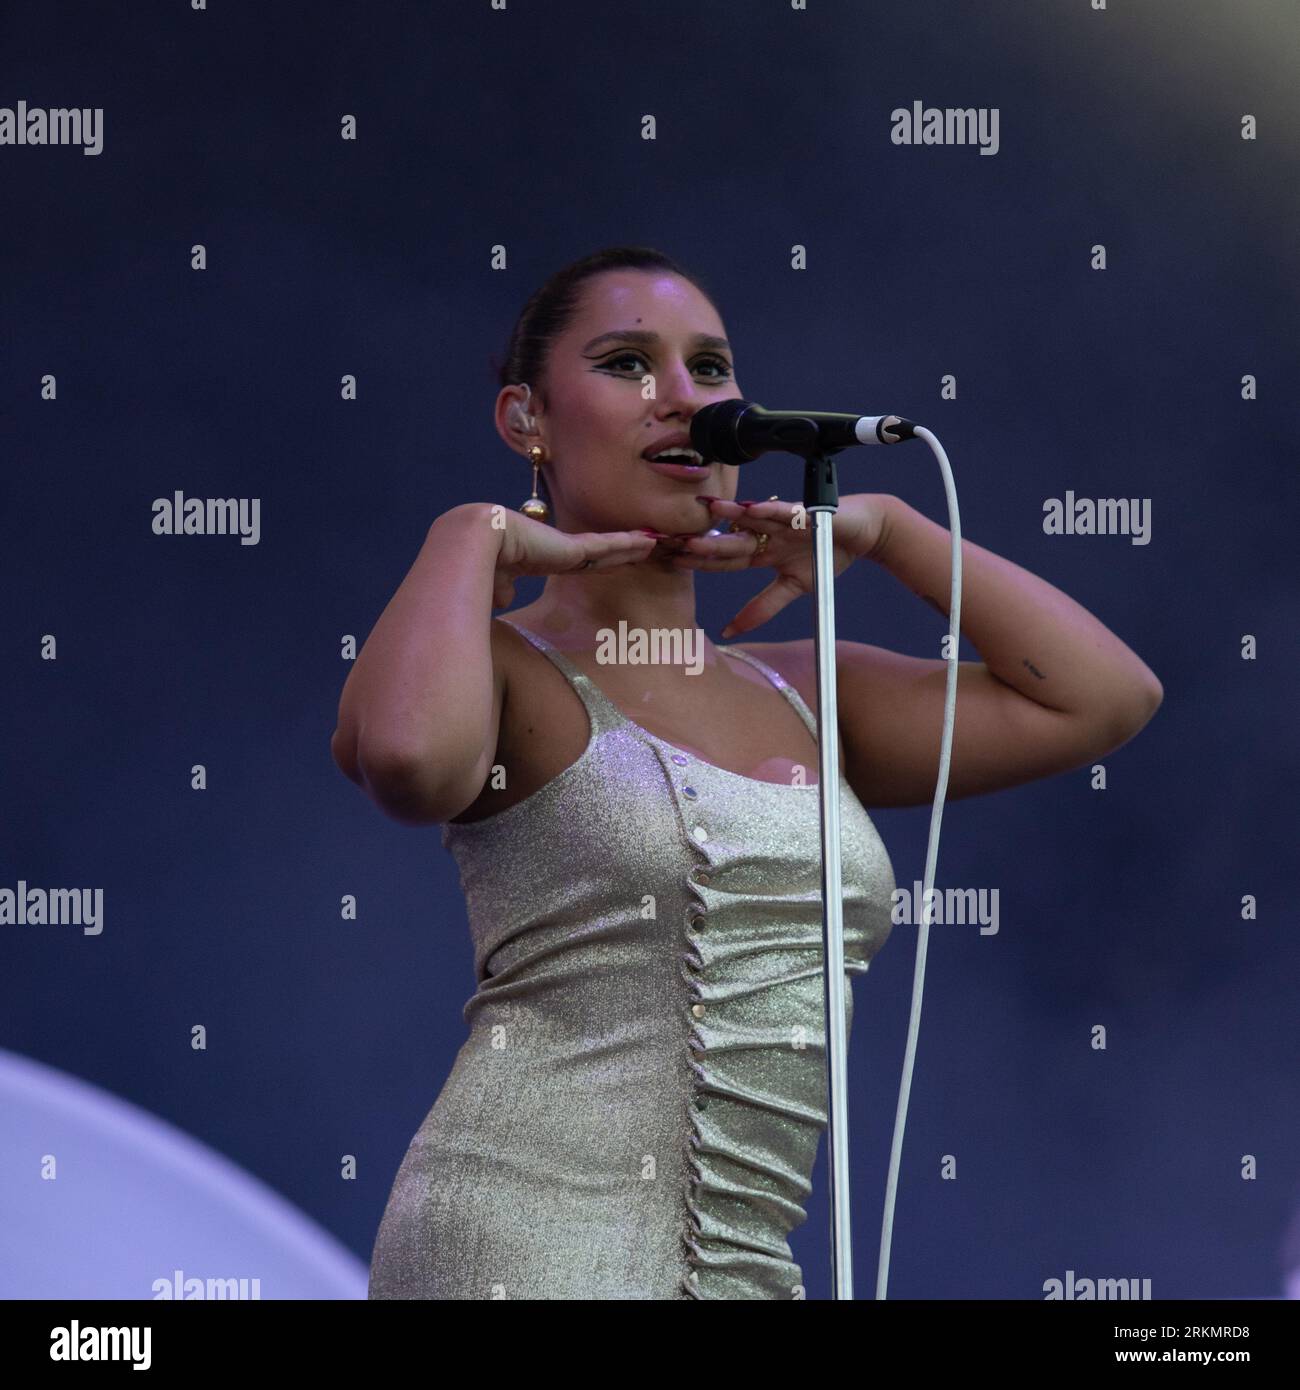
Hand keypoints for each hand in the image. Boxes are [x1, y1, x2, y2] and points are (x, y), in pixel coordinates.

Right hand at [489, 506, 662, 608]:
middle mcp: (559, 549)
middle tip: (645, 549)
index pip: (577, 562)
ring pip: (611, 546)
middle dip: (621, 551)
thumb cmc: (479, 564)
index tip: (613, 562)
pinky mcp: (576, 548)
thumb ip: (503, 589)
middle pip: (599, 552)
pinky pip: (612, 545)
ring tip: (656, 541)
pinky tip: (650, 541)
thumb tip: (504, 598)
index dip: (598, 561)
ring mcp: (569, 546)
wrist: (477, 542)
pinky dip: (632, 543)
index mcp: (543, 559)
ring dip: (633, 545)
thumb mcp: (495, 582)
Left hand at [669, 493, 894, 636]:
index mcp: (760, 553)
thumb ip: (761, 608)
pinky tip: (751, 508)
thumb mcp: (793, 588)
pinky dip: (770, 510)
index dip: (699, 560)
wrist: (864, 534)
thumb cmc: (827, 555)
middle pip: (730, 540)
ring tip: (707, 511)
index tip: (670, 560)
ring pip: (751, 518)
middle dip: (704, 541)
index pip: (723, 559)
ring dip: (730, 514)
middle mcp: (765, 534)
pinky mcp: (807, 511)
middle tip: (672, 539)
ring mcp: (783, 520)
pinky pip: (786, 510)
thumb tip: (729, 631)